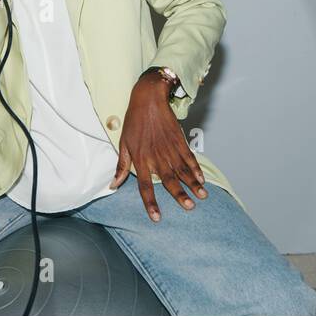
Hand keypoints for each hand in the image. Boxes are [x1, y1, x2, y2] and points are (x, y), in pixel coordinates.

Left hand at [109, 72, 206, 220]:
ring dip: (193, 184)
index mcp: (140, 159)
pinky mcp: (179, 139)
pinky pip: (189, 156)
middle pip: (169, 179)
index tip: (157, 217)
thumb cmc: (134, 121)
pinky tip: (202, 178)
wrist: (148, 98)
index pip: (144, 186)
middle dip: (180, 195)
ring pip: (182, 170)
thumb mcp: (123, 142)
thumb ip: (121, 165)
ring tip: (202, 196)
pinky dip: (196, 168)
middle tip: (189, 208)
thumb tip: (113, 185)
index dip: (150, 202)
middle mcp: (156, 156)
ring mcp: (169, 148)